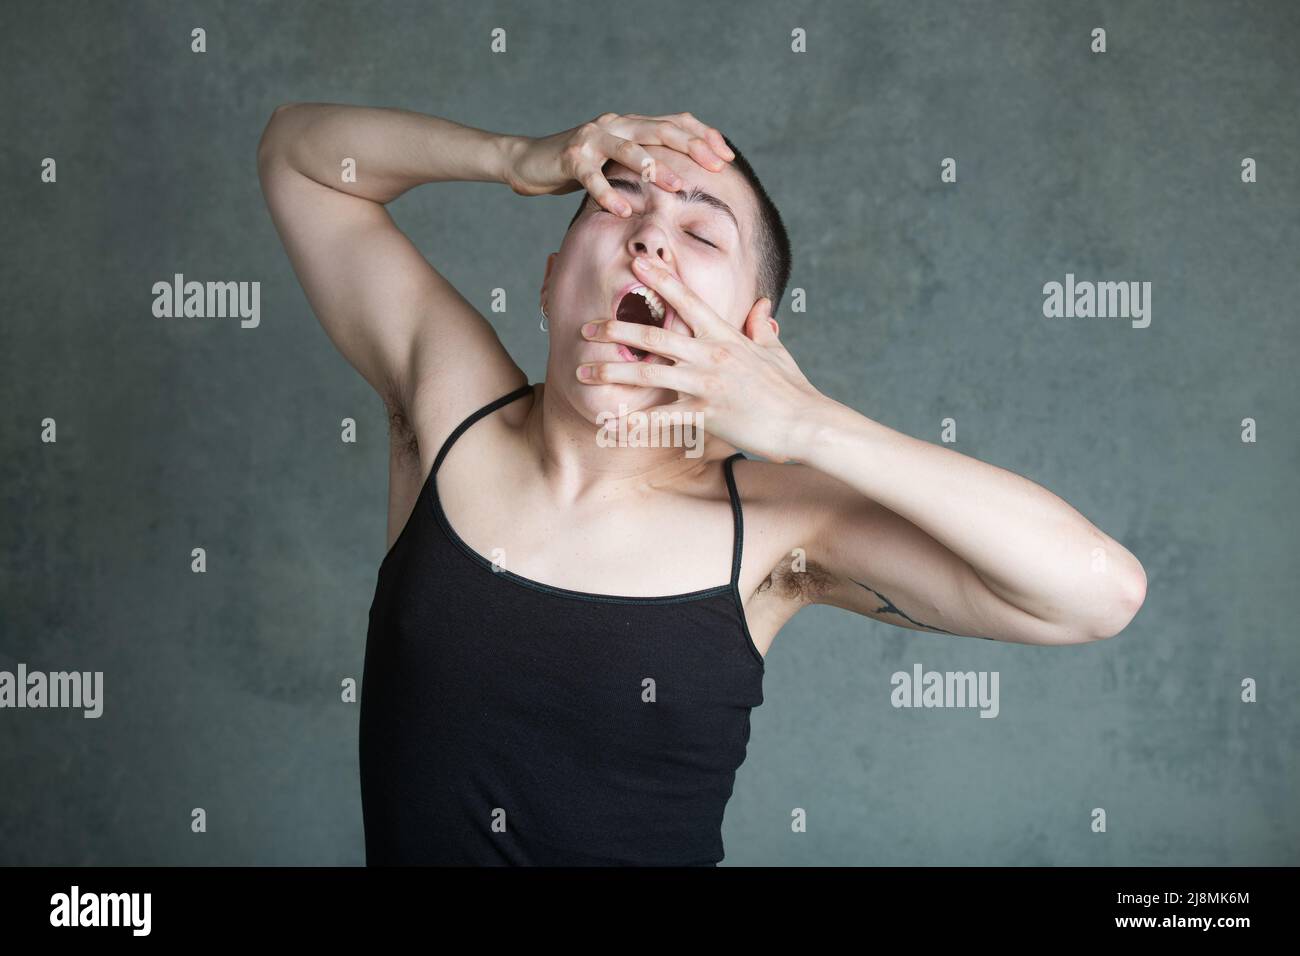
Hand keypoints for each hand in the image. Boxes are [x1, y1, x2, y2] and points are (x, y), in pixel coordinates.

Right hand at [503, 112, 734, 214]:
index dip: (703, 136)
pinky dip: (609, 194)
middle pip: (660, 130)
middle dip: (692, 148)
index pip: (675, 123)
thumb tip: (684, 181)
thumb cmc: (579, 168)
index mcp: (631, 124)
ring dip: (656, 169)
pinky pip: (593, 177)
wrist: (530, 162)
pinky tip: (624, 210)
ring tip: (679, 187)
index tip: (727, 157)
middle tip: (716, 167)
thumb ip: (645, 165)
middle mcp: (616, 124)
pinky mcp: (571, 157)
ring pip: (630, 149)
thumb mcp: (618, 164)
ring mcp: (592, 138)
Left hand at [577, 255, 826, 461]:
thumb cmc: (792, 389)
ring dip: (610, 371)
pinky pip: (660, 418)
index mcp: (725, 335)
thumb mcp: (776, 352)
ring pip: (647, 372)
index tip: (637, 259)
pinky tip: (608, 423)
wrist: (806, 421)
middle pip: (653, 334)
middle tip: (586, 326)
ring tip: (582, 370)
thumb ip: (762, 329)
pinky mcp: (705, 414)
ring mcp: (706, 383)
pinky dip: (632, 422)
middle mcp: (710, 354)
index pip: (687, 299)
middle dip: (615, 328)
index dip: (660, 277)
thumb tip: (762, 307)